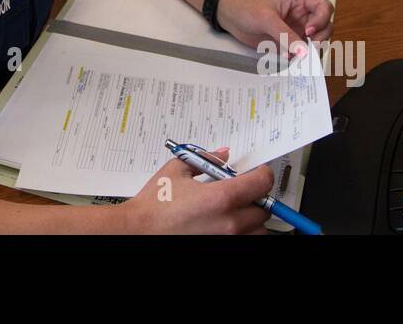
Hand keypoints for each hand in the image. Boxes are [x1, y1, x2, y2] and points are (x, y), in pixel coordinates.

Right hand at [121, 146, 272, 234]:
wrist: (139, 230)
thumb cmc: (154, 204)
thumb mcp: (177, 170)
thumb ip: (205, 160)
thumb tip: (222, 154)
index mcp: (221, 198)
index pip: (262, 183)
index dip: (262, 174)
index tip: (257, 173)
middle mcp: (230, 222)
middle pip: (264, 209)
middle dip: (255, 197)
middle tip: (241, 191)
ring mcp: (227, 240)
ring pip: (258, 230)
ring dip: (251, 219)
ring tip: (234, 211)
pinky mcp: (222, 249)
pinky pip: (245, 241)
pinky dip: (241, 233)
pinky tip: (225, 224)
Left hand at [216, 0, 333, 58]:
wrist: (230, 17)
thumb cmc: (247, 8)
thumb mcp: (266, 18)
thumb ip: (285, 34)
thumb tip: (302, 50)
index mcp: (300, 1)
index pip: (324, 7)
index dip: (321, 19)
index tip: (308, 31)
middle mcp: (302, 15)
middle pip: (326, 26)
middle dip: (320, 37)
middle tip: (308, 46)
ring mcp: (297, 29)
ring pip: (316, 40)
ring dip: (311, 50)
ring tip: (296, 54)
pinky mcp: (289, 42)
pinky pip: (302, 51)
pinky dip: (299, 57)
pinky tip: (287, 57)